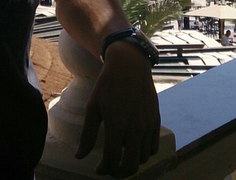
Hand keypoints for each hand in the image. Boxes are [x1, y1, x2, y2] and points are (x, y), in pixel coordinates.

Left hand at [75, 40, 159, 177]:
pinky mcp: (156, 121)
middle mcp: (135, 127)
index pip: (112, 159)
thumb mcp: (93, 107)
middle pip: (131, 165)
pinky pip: (153, 147)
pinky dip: (143, 153)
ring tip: (120, 158)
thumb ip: (87, 134)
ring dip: (131, 163)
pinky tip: (133, 147)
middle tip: (110, 170)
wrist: (129, 65)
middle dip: (119, 173)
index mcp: (117, 124)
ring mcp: (148, 125)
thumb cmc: (107, 85)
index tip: (97, 169)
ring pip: (143, 158)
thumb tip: (79, 156)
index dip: (103, 169)